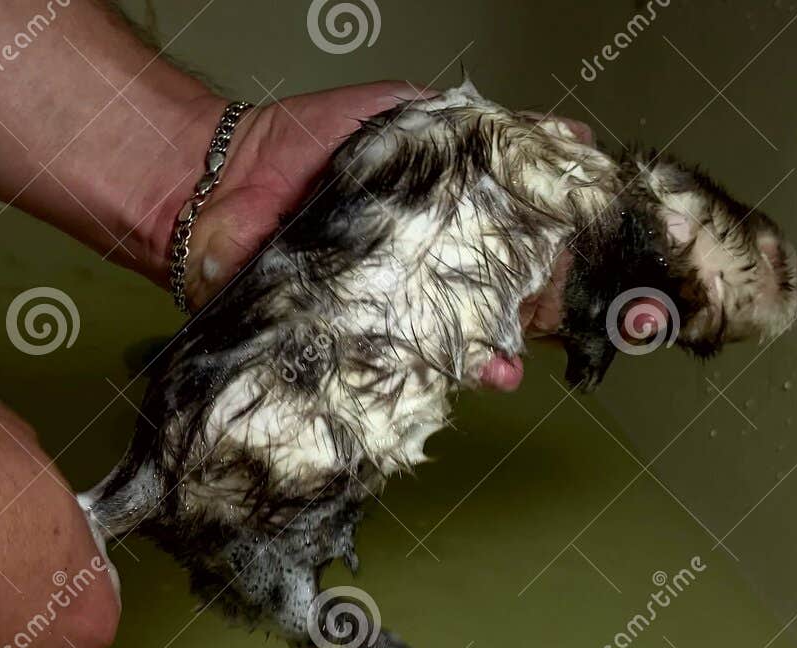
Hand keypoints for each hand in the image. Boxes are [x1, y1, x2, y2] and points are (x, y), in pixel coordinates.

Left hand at [178, 82, 591, 391]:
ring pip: (453, 347)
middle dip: (531, 321)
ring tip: (508, 364)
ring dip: (490, 359)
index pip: (510, 247)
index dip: (549, 262)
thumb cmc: (300, 141)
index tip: (581, 268)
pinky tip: (467, 376)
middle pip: (491, 306)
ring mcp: (386, 314)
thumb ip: (475, 129)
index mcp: (438, 223)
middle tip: (555, 319)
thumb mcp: (402, 115)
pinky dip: (432, 382)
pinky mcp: (349, 346)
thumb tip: (563, 134)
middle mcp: (417, 274)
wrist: (215, 183)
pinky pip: (398, 374)